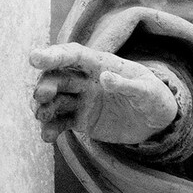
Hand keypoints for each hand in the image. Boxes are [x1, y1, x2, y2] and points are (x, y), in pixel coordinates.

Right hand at [29, 43, 178, 144]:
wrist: (157, 122)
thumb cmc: (155, 98)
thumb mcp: (148, 91)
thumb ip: (127, 85)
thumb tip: (104, 77)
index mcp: (101, 64)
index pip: (74, 55)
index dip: (54, 55)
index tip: (35, 58)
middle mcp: (86, 80)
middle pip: (58, 77)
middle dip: (46, 84)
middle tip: (40, 96)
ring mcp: (81, 100)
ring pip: (55, 100)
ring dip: (43, 106)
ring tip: (40, 116)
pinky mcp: (81, 120)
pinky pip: (61, 122)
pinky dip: (51, 128)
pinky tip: (47, 136)